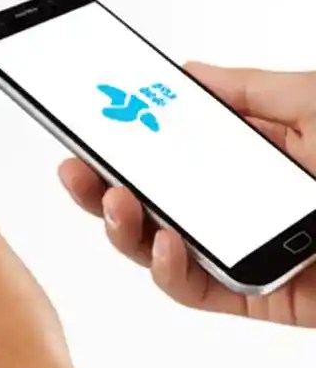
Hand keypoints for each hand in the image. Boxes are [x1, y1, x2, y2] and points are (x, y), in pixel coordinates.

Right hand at [59, 62, 315, 325]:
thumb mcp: (315, 103)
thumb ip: (250, 89)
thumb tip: (186, 71)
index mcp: (254, 153)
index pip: (170, 145)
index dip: (121, 136)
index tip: (83, 120)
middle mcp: (240, 202)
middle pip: (149, 197)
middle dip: (99, 182)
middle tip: (76, 165)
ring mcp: (246, 250)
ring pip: (158, 247)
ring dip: (120, 225)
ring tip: (113, 199)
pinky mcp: (260, 296)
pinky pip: (195, 290)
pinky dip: (168, 268)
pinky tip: (167, 240)